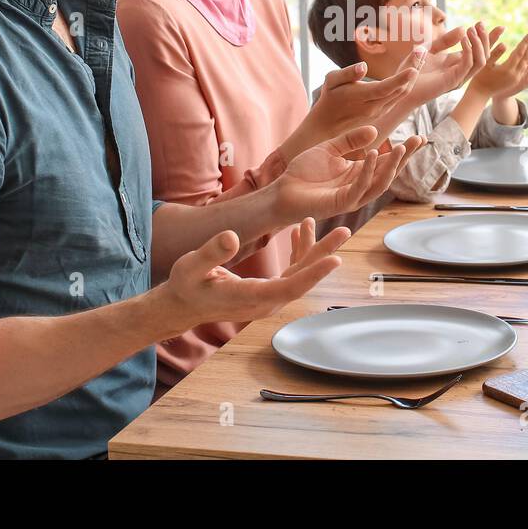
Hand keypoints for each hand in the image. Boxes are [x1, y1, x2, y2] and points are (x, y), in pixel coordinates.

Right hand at [159, 219, 349, 331]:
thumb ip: (211, 252)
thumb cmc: (186, 285)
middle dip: (324, 254)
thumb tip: (231, 236)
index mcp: (251, 297)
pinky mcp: (267, 292)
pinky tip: (299, 233)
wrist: (182, 305)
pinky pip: (290, 273)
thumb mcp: (192, 265)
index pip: (290, 287)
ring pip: (299, 274)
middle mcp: (266, 302)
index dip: (314, 273)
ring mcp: (268, 299)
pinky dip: (298, 253)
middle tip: (344, 231)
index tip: (335, 259)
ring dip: (312, 249)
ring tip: (319, 223)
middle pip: (303, 279)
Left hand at [270, 125, 426, 223]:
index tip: (419, 136)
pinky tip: (373, 154)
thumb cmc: (303, 172)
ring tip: (400, 147)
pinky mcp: (341, 203)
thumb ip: (350, 140)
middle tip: (418, 140)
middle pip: (389, 173)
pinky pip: (360, 187)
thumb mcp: (329, 148)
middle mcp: (360, 186)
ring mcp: (352, 196)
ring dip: (391, 165)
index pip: (386, 161)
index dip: (402, 151)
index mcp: (359, 173)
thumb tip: (375, 130)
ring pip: (380, 183)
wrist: (282, 191)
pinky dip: (368, 171)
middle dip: (404, 157)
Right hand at [293, 60, 416, 147]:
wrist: (328, 125)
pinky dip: (408, 81)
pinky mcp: (384, 110)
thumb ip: (347, 73)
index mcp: (361, 97)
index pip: (384, 88)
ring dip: (414, 75)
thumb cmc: (328, 98)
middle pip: (399, 89)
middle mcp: (374, 107)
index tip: (413, 68)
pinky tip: (413, 67)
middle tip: (423, 50)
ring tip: (422, 54)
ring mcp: (381, 110)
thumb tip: (363, 66)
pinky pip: (400, 96)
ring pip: (403, 93)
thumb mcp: (330, 82)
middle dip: (413, 69)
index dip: (400, 79)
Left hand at [401, 22, 489, 104]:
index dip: (485, 37)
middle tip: (481, 23)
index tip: (482, 22)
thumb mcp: (430, 48)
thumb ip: (446, 41)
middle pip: (484, 55)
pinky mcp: (453, 81)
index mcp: (457, 63)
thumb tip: (463, 28)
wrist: (401, 84)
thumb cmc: (413, 68)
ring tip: (472, 29)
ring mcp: (459, 77)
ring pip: (480, 60)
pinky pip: (467, 65)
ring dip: (479, 43)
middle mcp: (461, 71)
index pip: (479, 50)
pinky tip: (464, 38)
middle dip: (487, 39)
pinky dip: (468, 51)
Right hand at [469, 31, 527, 99]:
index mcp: (507, 69)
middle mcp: (515, 75)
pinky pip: (526, 68)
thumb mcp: (485, 63)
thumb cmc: (479, 76)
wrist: (480, 93)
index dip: (525, 42)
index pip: (519, 53)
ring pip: (527, 63)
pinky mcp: (516, 81)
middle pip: (526, 57)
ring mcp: (516, 79)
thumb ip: (495, 53)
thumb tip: (505, 44)